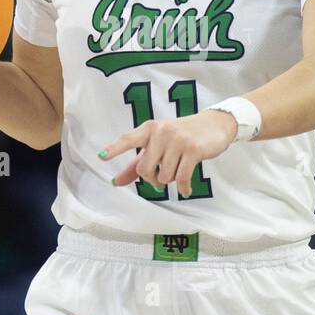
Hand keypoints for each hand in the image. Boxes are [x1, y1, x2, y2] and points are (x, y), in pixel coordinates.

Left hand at [99, 111, 236, 195]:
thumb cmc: (181, 136)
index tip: (101, 156)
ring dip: (170, 180)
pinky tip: (186, 189)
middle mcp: (162, 132)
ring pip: (164, 176)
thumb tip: (116, 182)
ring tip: (178, 171)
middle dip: (152, 179)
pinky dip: (183, 188)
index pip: (128, 140)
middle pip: (145, 169)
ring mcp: (178, 140)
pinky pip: (181, 178)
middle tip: (161, 176)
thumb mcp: (158, 145)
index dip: (114, 149)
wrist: (214, 124)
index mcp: (149, 129)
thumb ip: (136, 164)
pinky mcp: (193, 150)